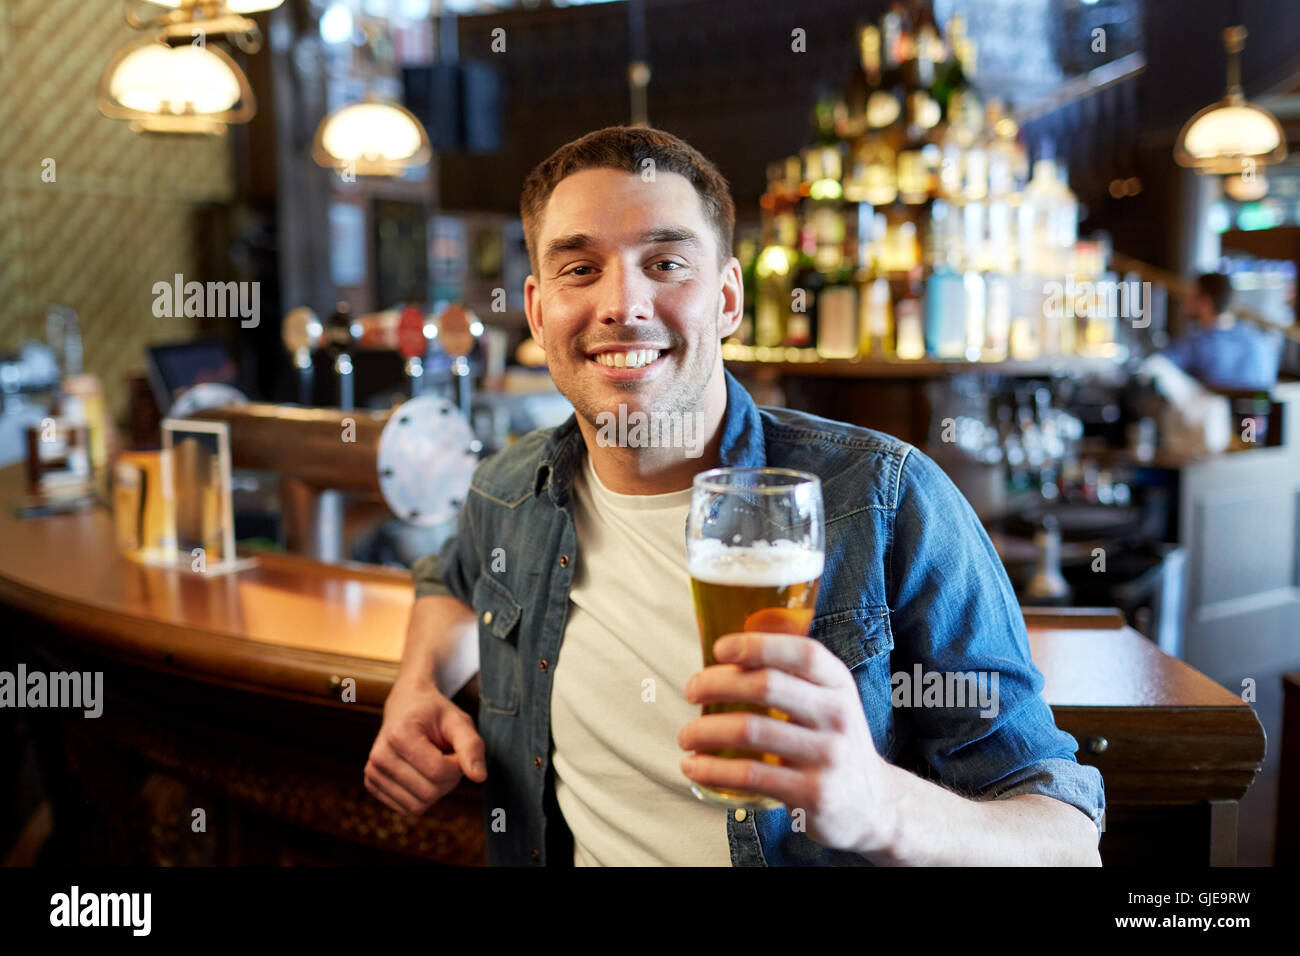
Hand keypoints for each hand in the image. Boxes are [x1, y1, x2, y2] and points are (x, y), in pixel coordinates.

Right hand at [364, 674, 486, 815]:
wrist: (405, 705)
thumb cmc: (435, 713)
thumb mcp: (458, 721)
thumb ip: (472, 746)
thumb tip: (480, 778)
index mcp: (399, 735)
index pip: (439, 772)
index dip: (457, 766)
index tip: (455, 749)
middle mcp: (379, 756)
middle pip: (428, 793)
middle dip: (448, 780)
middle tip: (446, 756)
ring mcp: (372, 772)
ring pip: (418, 806)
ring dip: (436, 789)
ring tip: (433, 762)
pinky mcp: (372, 784)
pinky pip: (407, 808)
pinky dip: (421, 795)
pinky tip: (420, 772)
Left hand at [678, 632, 896, 856]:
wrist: (875, 806)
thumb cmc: (834, 744)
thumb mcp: (831, 703)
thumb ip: (794, 679)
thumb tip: (728, 658)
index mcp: (839, 685)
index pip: (801, 653)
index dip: (757, 644)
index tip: (720, 649)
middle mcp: (837, 716)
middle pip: (766, 686)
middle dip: (716, 683)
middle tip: (691, 691)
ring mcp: (827, 756)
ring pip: (750, 730)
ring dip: (705, 730)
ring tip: (686, 735)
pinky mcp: (812, 794)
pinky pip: (750, 775)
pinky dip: (712, 769)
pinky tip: (694, 767)